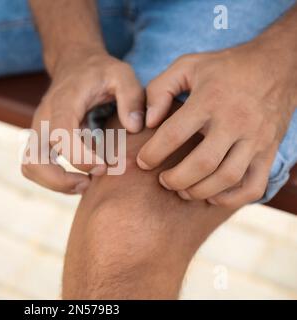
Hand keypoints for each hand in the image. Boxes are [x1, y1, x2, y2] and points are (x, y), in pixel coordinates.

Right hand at [22, 50, 144, 193]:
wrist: (74, 63)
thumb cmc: (99, 71)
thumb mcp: (122, 73)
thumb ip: (132, 97)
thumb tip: (134, 127)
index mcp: (63, 103)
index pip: (60, 136)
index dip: (80, 158)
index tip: (103, 166)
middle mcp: (44, 118)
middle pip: (33, 160)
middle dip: (60, 181)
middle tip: (89, 182)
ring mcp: (38, 130)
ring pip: (29, 167)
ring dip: (54, 184)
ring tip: (84, 183)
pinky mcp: (40, 139)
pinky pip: (35, 167)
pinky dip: (53, 180)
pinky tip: (79, 178)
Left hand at [137, 43, 296, 207]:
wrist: (279, 65)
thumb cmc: (225, 67)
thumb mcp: (187, 65)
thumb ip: (160, 90)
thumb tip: (147, 123)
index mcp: (210, 99)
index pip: (175, 134)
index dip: (153, 153)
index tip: (142, 162)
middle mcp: (235, 120)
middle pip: (202, 163)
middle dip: (175, 179)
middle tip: (162, 180)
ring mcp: (255, 138)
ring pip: (226, 178)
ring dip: (199, 191)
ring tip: (182, 190)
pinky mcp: (269, 151)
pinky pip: (253, 186)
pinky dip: (230, 199)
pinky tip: (211, 196)